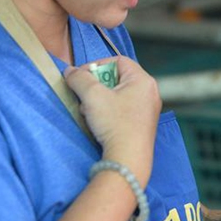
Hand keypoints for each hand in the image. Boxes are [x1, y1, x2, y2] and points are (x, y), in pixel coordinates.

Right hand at [64, 56, 161, 186]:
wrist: (128, 159)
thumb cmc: (116, 125)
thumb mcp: (92, 95)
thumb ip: (79, 78)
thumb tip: (71, 71)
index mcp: (143, 81)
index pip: (118, 61)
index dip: (96, 65)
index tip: (82, 77)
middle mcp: (149, 93)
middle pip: (117, 78)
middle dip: (96, 86)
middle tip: (85, 96)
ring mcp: (147, 110)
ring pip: (117, 95)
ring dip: (98, 100)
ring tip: (90, 112)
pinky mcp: (142, 124)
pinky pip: (122, 109)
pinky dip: (107, 111)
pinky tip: (98, 122)